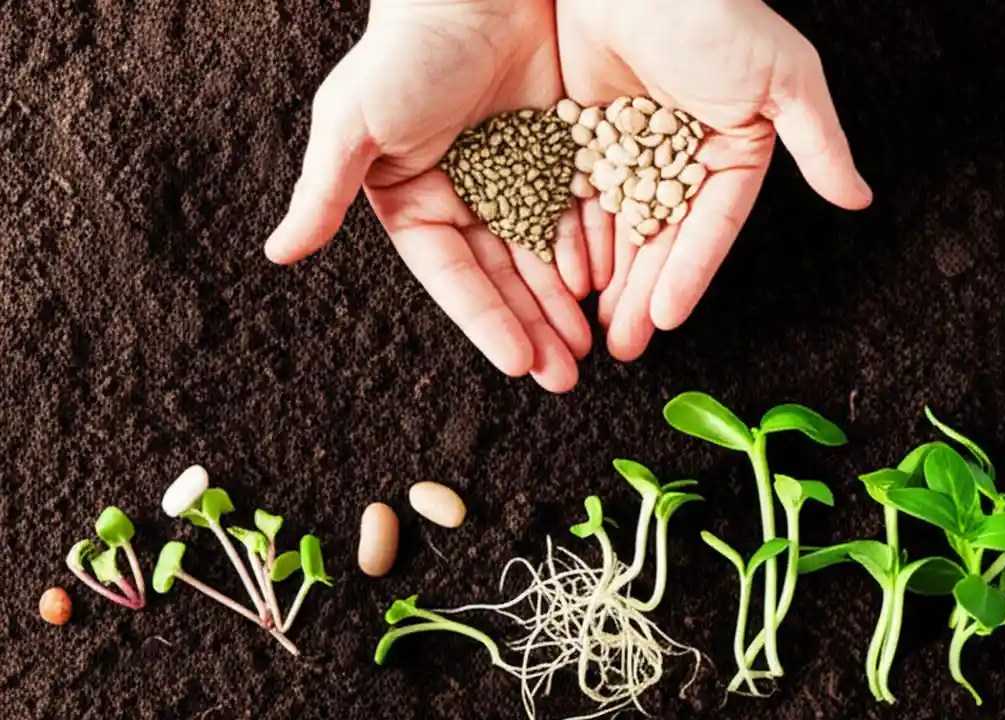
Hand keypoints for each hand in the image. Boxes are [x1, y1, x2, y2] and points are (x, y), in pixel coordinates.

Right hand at [265, 0, 591, 391]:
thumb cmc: (405, 50)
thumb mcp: (354, 122)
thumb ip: (322, 191)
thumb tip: (276, 254)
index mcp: (416, 203)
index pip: (454, 278)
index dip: (486, 322)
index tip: (519, 364)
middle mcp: (467, 200)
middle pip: (506, 279)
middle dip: (535, 328)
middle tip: (566, 377)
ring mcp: (518, 180)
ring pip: (547, 255)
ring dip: (567, 303)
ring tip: (590, 347)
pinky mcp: (561, 155)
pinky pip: (582, 212)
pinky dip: (596, 249)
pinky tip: (613, 284)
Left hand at [557, 0, 871, 360]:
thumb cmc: (716, 13)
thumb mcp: (784, 78)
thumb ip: (817, 142)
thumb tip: (861, 200)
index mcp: (731, 149)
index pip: (708, 227)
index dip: (688, 275)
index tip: (666, 321)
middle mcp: (680, 155)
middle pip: (659, 238)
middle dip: (641, 294)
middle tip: (623, 345)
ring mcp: (629, 145)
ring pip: (617, 225)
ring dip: (606, 278)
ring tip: (591, 327)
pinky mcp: (584, 130)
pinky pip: (578, 193)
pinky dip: (571, 234)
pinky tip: (561, 275)